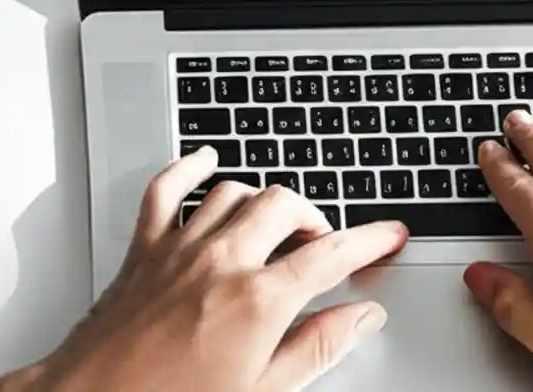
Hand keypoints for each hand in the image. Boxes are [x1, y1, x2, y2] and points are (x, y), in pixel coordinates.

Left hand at [2, 147, 407, 391]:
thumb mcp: (263, 391)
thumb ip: (319, 347)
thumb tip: (361, 319)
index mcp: (258, 301)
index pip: (333, 253)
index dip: (370, 241)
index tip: (389, 236)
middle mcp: (222, 262)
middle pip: (287, 206)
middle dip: (315, 219)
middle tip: (324, 244)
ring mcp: (180, 250)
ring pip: (237, 191)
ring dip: (264, 202)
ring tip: (277, 225)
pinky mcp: (143, 250)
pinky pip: (167, 189)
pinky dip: (189, 169)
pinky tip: (205, 163)